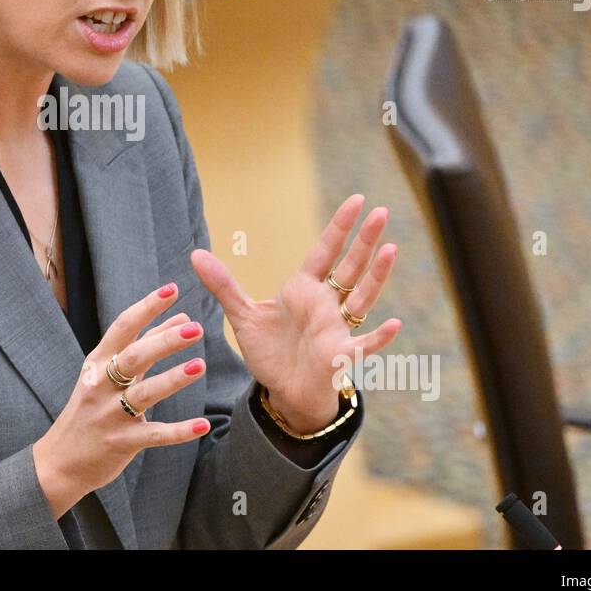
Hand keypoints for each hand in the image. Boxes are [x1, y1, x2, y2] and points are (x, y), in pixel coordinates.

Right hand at [32, 283, 210, 519]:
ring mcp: (110, 414)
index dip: (147, 308)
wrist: (60, 460)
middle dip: (164, 341)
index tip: (172, 290)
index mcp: (98, 362)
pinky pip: (154, 435)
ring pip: (144, 393)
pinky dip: (179, 431)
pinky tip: (202, 425)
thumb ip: (146, 344)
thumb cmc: (91, 408)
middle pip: (134, 357)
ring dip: (172, 379)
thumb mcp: (109, 373)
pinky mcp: (121, 442)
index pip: (123, 327)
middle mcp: (101, 385)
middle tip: (195, 329)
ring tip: (198, 366)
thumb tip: (181, 318)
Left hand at [190, 194, 402, 433]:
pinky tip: (394, 324)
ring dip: (377, 276)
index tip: (357, 200)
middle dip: (365, 240)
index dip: (340, 226)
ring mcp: (336, 329)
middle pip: (350, 267)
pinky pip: (363, 345)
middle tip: (381, 211)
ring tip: (391, 249)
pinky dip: (379, 337)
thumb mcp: (243, 315)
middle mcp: (325, 304)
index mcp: (303, 290)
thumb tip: (195, 254)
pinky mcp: (339, 356)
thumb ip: (223, 285)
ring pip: (362, 297)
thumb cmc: (270, 351)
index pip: (326, 251)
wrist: (283, 391)